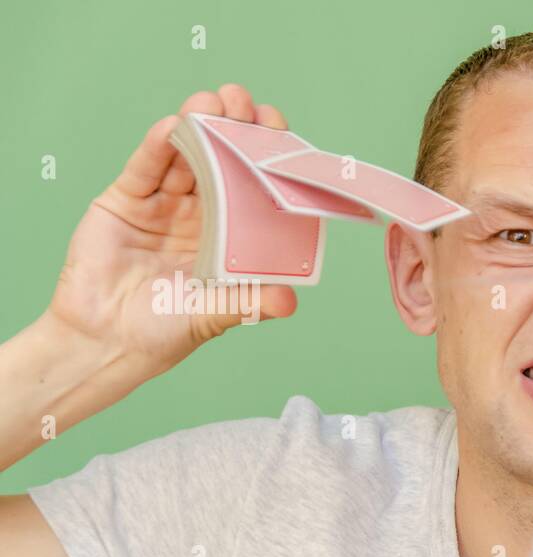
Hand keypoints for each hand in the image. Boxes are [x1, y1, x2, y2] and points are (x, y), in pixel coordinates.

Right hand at [45, 84, 298, 378]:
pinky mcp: (125, 201)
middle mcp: (201, 215)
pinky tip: (173, 126)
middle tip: (244, 102)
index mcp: (231, 237)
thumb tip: (290, 300)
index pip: (254, 188)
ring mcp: (163, 205)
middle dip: (233, 129)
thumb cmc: (165, 331)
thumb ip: (250, 303)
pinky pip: (145, 168)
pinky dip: (157, 146)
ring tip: (212, 102)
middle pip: (222, 162)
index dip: (265, 158)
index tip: (279, 129)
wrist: (106, 340)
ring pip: (184, 156)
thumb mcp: (215, 316)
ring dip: (198, 126)